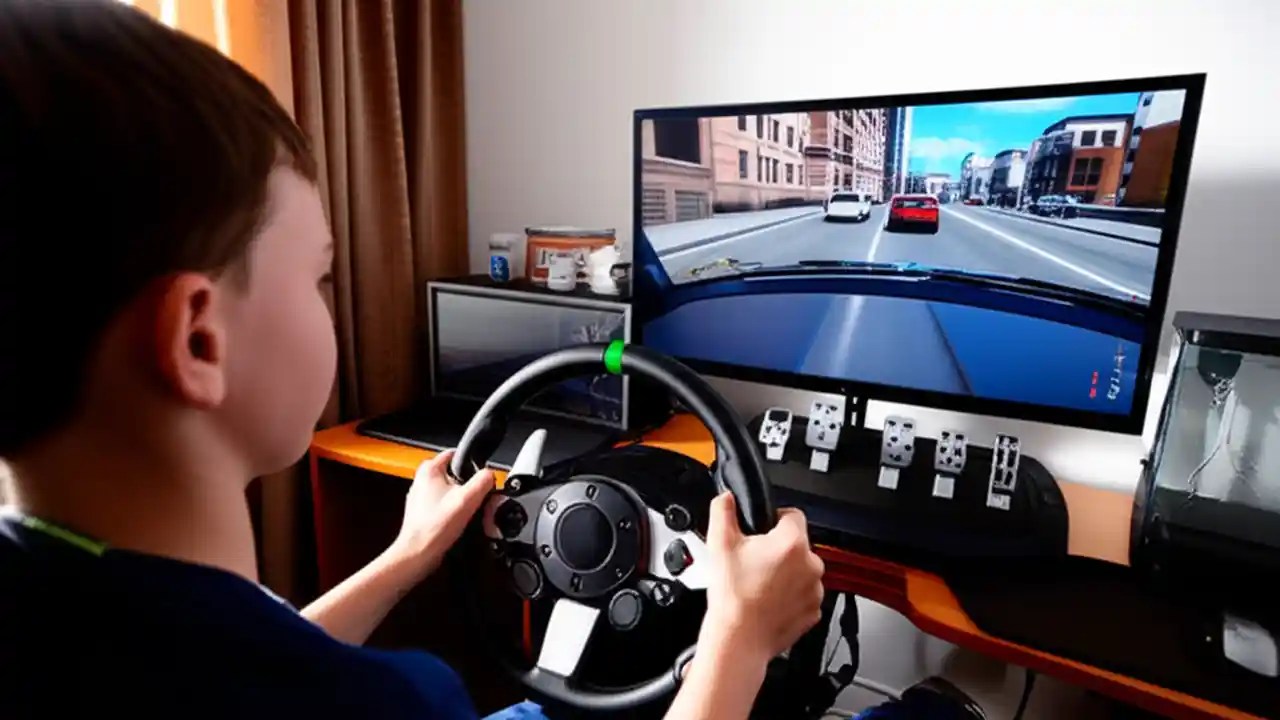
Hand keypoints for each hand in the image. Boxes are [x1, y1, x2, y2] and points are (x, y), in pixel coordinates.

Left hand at [388, 449, 494, 580]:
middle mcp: (421, 481)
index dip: (472, 463)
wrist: (418, 554)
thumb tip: (491, 475)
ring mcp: (421, 498)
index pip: (455, 454)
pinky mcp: (423, 513)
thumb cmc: (435, 527)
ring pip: (450, 491)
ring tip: (468, 512)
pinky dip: (453, 512)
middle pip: (455, 474)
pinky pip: (444, 506)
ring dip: (461, 500)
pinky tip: (458, 522)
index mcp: (429, 470)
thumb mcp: (468, 498)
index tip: (480, 475)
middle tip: (476, 498)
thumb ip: (483, 481)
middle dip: (468, 485)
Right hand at [698, 492, 824, 665]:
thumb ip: (723, 510)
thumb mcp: (719, 543)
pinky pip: (803, 595)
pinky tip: (768, 601)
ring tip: (759, 584)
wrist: (739, 638)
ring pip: (802, 570)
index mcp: (792, 542)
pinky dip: (790, 596)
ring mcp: (815, 590)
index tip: (763, 531)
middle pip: (797, 544)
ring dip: (786, 573)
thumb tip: (727, 498)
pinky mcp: (813, 612)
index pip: (793, 515)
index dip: (775, 519)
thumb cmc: (733, 596)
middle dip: (778, 549)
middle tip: (754, 562)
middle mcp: (811, 565)